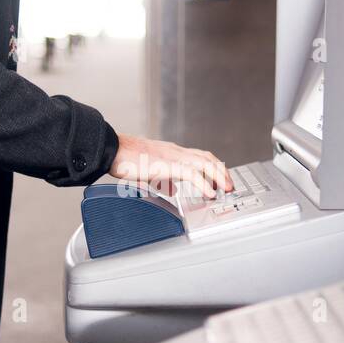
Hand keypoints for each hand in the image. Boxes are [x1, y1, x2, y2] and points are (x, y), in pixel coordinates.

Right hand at [109, 134, 233, 199]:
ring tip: (226, 189)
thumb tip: (172, 189)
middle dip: (222, 172)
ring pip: (205, 163)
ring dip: (219, 176)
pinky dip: (204, 183)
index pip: (200, 157)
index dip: (214, 167)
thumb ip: (163, 179)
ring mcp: (173, 157)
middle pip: (208, 158)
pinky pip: (192, 174)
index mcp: (172, 153)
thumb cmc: (126, 159)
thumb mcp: (149, 170)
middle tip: (229, 186)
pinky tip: (209, 193)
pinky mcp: (168, 165)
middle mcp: (176, 152)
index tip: (220, 179)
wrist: (114, 149)